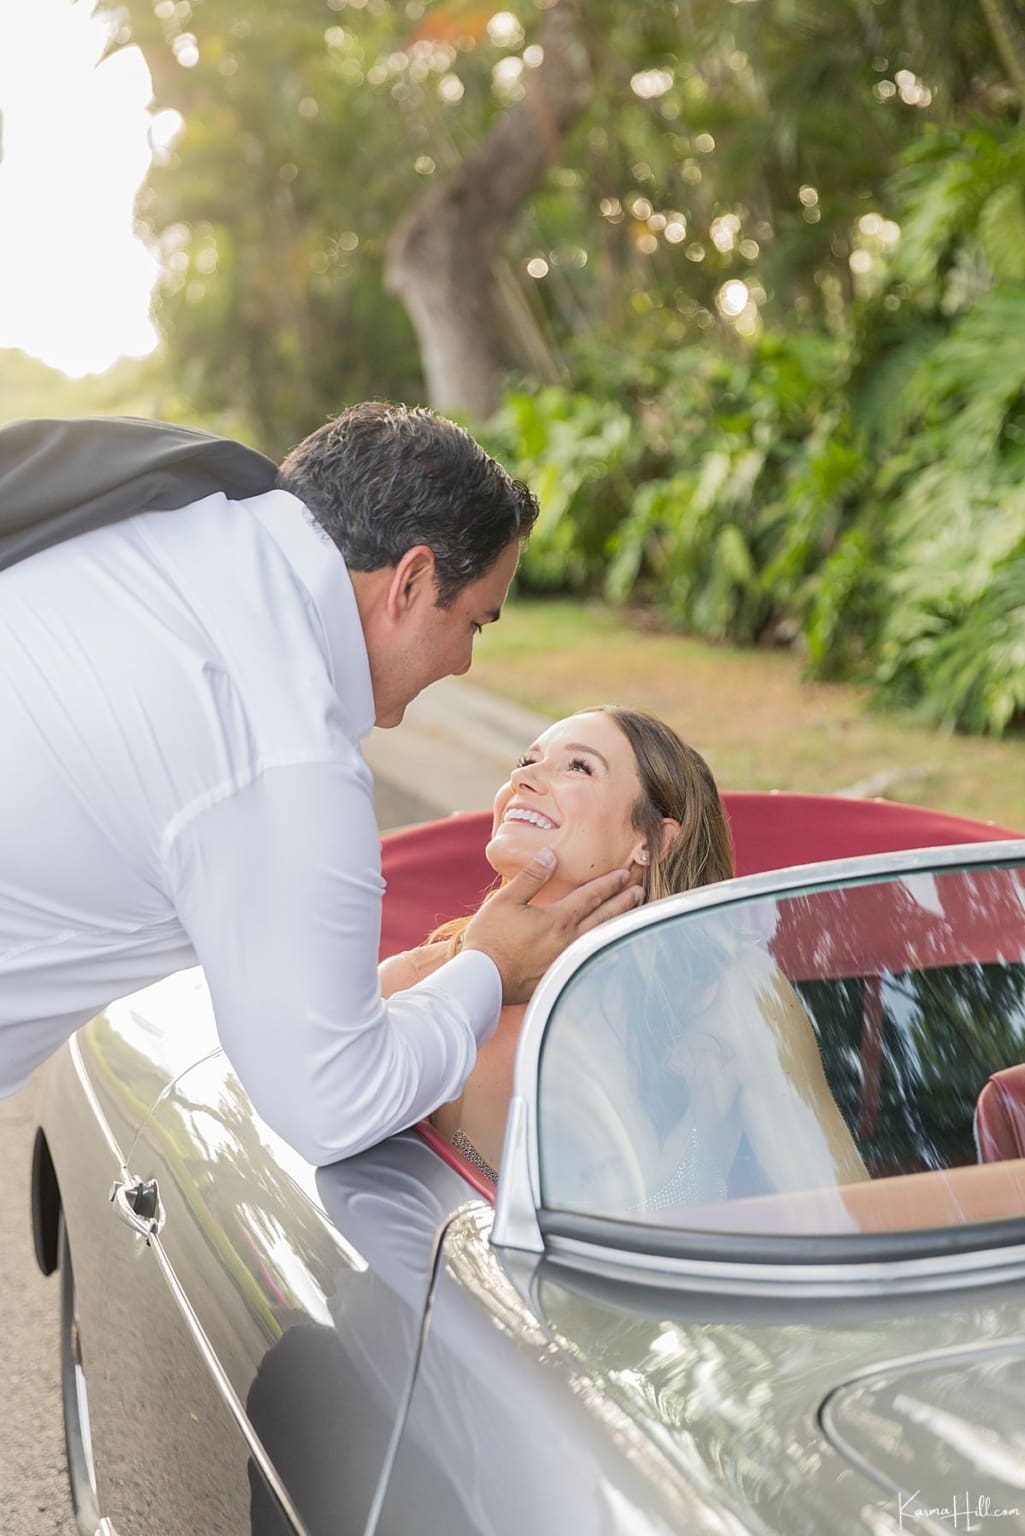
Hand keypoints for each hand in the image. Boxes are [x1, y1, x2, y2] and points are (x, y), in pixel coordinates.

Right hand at [462, 850, 642, 1004]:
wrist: (483, 980)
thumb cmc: (490, 939)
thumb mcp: (506, 900)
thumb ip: (531, 877)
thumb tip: (550, 855)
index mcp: (558, 918)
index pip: (591, 896)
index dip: (609, 883)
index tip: (625, 874)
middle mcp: (569, 939)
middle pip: (603, 917)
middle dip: (622, 901)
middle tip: (638, 890)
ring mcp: (567, 959)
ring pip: (600, 936)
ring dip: (617, 922)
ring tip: (631, 913)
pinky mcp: (560, 974)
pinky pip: (590, 955)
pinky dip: (603, 944)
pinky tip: (606, 943)